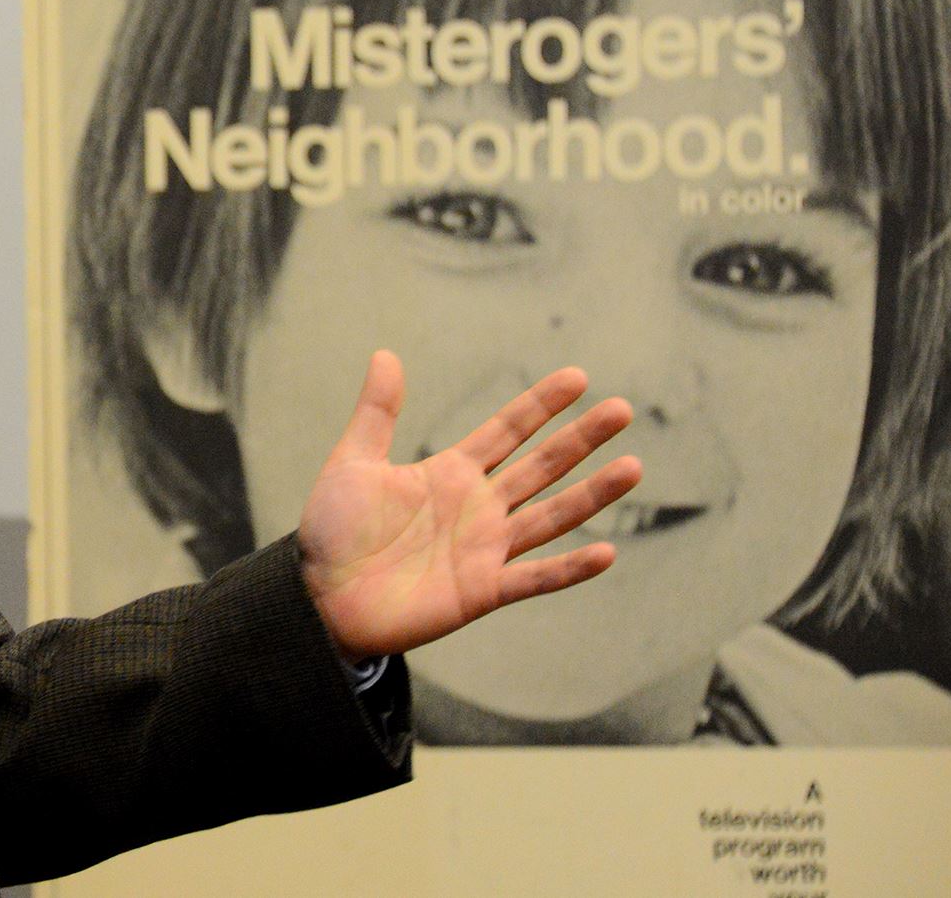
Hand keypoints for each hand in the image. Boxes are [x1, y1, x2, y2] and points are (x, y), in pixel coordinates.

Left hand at [298, 351, 641, 660]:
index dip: (540, 405)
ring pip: (551, 515)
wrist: (319, 597)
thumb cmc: (333, 532)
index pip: (507, 431)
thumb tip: (384, 353)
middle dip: (581, 438)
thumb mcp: (353, 461)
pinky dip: (570, 568)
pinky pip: (535, 578)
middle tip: (621, 409)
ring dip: (592, 494)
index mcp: (451, 473)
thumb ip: (376, 412)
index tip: (578, 377)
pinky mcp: (482, 591)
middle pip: (541, 465)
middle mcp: (478, 507)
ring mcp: (485, 549)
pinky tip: (607, 552)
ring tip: (632, 466)